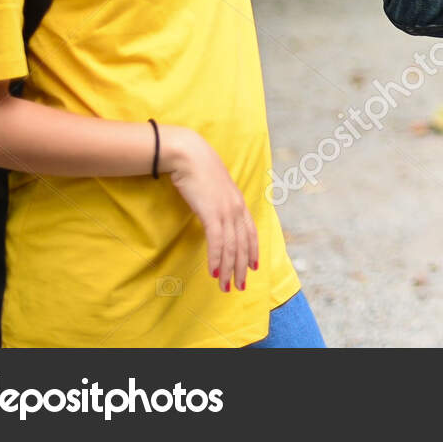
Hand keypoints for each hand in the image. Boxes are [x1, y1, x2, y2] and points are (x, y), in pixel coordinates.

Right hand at [158, 125, 257, 292]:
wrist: (188, 155)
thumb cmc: (198, 169)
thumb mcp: (214, 188)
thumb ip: (218, 202)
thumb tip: (214, 214)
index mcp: (239, 202)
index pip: (251, 232)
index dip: (253, 251)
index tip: (254, 267)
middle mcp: (236, 208)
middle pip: (243, 244)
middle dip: (242, 267)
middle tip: (239, 286)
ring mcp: (226, 211)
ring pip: (232, 247)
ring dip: (229, 269)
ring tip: (226, 286)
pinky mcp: (211, 213)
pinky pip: (217, 242)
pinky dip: (217, 259)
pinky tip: (214, 272)